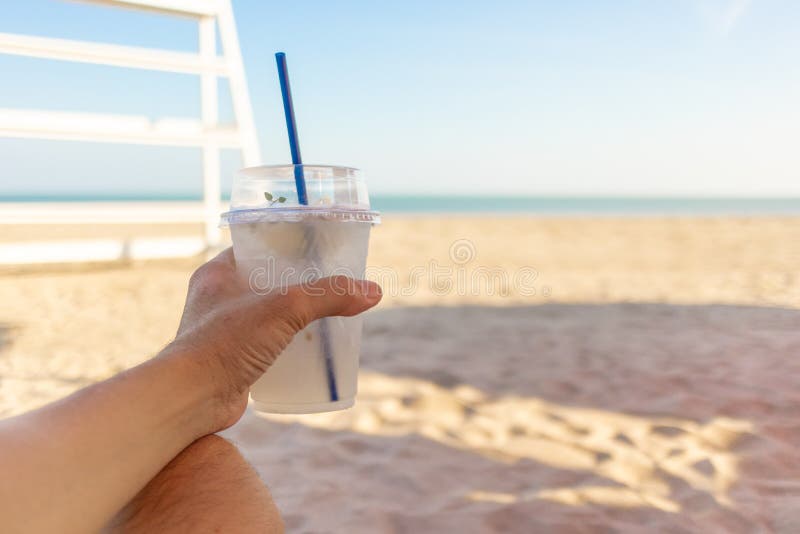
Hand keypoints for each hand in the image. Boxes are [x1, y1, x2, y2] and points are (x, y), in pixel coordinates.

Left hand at [166, 248, 381, 432]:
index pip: (258, 245)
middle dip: (299, 284)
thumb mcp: (284, 309)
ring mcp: (223, 330)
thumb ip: (329, 296)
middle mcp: (217, 298)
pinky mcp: (231, 360)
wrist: (189, 400)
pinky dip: (287, 345)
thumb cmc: (224, 344)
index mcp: (218, 272)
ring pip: (268, 314)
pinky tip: (310, 351)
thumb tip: (372, 291)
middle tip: (331, 285)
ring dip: (295, 316)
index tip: (318, 249)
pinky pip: (266, 344)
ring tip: (327, 316)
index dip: (289, 244)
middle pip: (268, 280)